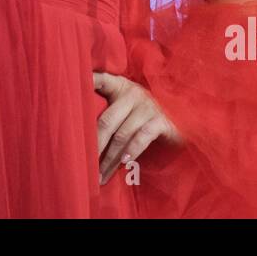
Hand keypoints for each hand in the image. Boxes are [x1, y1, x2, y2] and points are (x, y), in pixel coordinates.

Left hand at [92, 70, 183, 185]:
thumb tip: (81, 134)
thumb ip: (108, 111)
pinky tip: (123, 164)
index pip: (102, 79)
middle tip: (83, 167)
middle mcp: (133, 94)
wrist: (182, 118)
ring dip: (110, 160)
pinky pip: (141, 138)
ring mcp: (148, 107)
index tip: (74, 84)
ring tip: (100, 176)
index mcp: (120, 87)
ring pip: (121, 135)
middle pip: (106, 121)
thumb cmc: (144, 114)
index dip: (88, 80)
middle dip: (94, 147)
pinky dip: (131, 152)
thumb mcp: (126, 106)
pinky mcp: (161, 122)